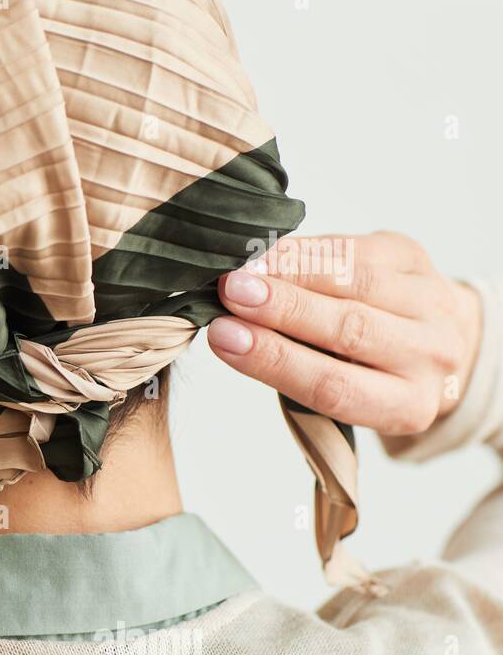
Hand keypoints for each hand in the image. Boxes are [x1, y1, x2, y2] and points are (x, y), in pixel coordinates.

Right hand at [208, 232, 481, 435]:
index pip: (332, 386)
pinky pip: (357, 248)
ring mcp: (430, 304)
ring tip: (244, 270)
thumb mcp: (335, 389)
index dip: (274, 360)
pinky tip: (268, 253)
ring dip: (291, 272)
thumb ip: (293, 365)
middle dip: (282, 309)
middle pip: (348, 330)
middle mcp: (428, 356)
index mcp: (404, 405)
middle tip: (230, 294)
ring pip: (357, 281)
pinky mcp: (417, 258)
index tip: (224, 337)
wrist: (422, 337)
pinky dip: (305, 249)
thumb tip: (230, 327)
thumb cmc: (360, 370)